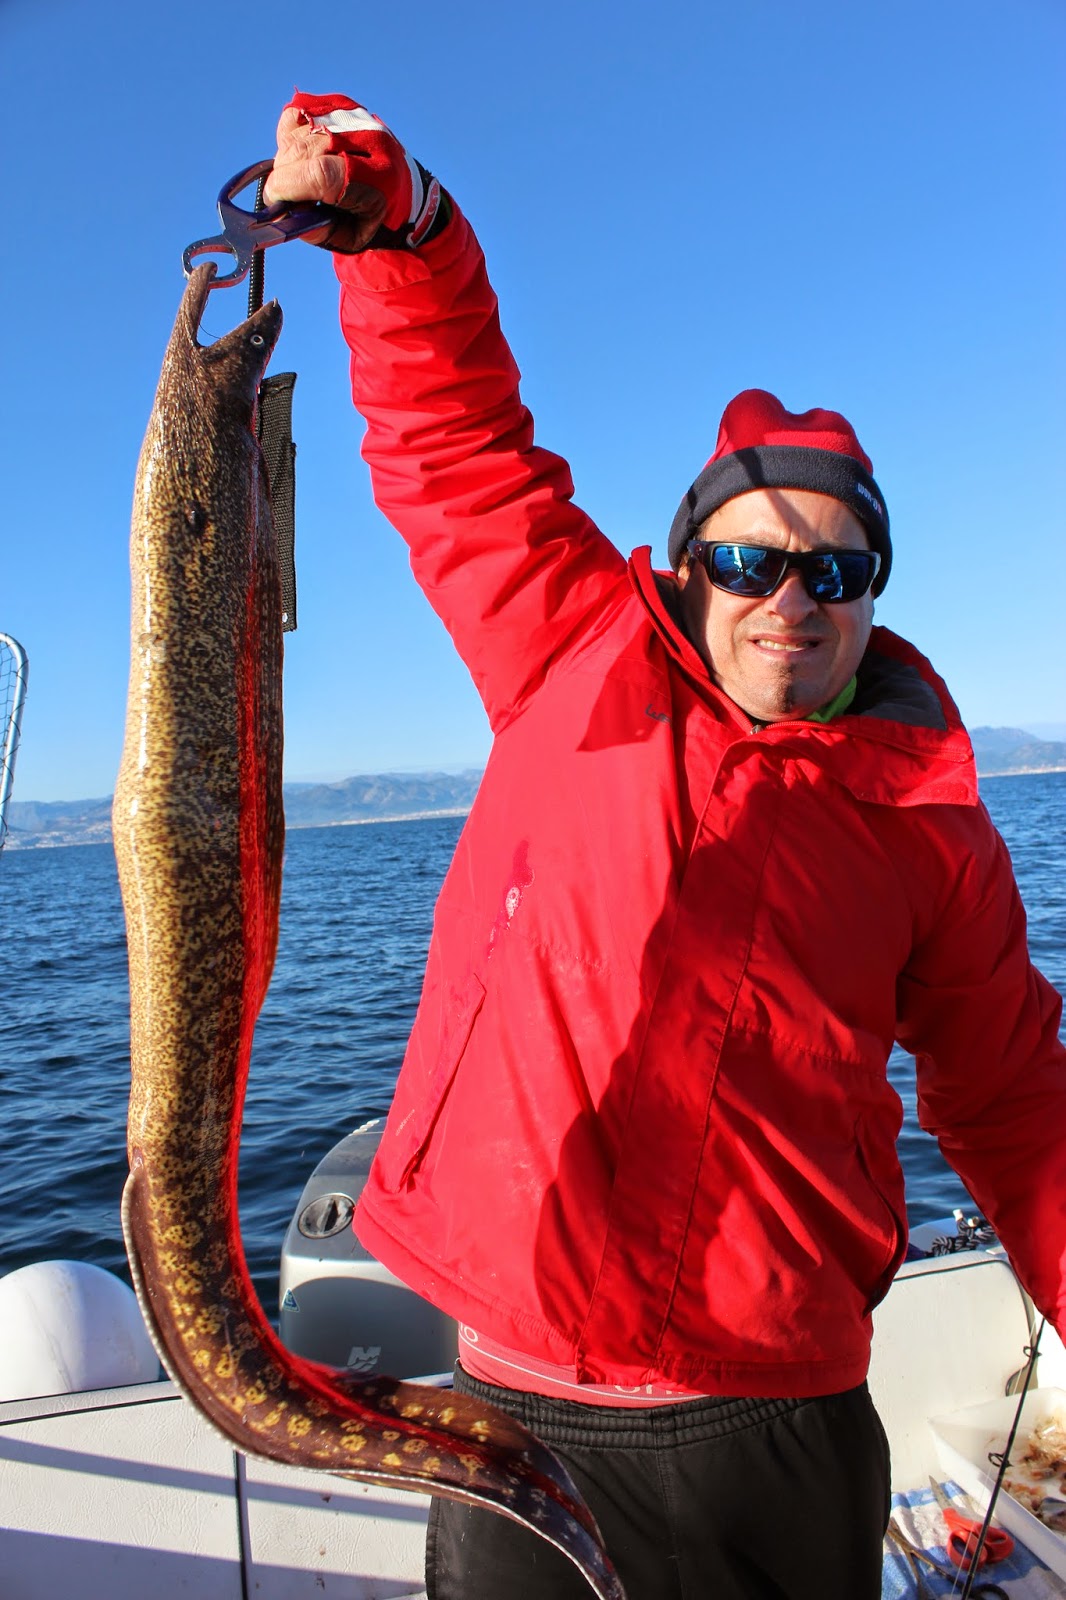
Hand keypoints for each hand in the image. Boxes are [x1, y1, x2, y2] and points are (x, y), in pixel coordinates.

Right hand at [263, 91, 444, 253]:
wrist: (407, 189)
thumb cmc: (377, 218)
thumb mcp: (353, 238)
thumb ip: (317, 229)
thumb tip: (282, 211)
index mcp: (378, 176)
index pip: (320, 173)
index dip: (287, 187)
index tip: (275, 201)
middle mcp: (368, 138)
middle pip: (304, 149)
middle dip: (284, 175)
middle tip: (288, 194)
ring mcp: (354, 116)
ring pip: (298, 131)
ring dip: (288, 157)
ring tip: (302, 176)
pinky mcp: (341, 103)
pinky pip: (299, 112)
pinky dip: (292, 135)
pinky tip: (304, 153)